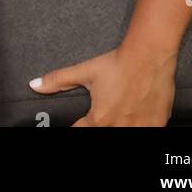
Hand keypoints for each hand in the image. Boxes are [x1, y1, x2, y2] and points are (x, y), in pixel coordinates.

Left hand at [30, 42, 176, 126]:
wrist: (149, 56)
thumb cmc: (118, 64)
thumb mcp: (85, 71)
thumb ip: (59, 81)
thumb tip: (34, 85)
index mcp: (99, 119)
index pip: (81, 133)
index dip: (80, 126)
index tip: (82, 122)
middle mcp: (119, 128)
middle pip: (103, 135)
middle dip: (101, 126)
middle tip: (104, 116)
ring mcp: (139, 129)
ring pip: (124, 136)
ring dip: (120, 126)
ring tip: (120, 115)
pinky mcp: (157, 125)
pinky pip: (147, 133)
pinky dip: (140, 126)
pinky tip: (137, 118)